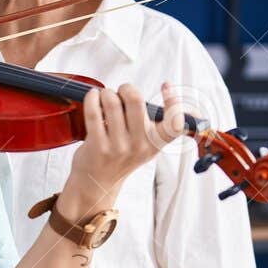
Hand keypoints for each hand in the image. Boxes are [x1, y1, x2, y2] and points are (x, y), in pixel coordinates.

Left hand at [64, 83, 186, 211]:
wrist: (98, 181)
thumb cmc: (121, 156)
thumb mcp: (145, 145)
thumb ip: (155, 124)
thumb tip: (166, 90)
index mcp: (156, 143)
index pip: (176, 124)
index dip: (174, 101)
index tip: (166, 86)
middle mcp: (140, 146)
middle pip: (136, 100)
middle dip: (126, 88)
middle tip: (121, 92)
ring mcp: (119, 148)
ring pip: (112, 103)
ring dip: (106, 93)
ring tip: (104, 97)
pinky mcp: (98, 147)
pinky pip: (93, 112)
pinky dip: (92, 98)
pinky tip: (93, 97)